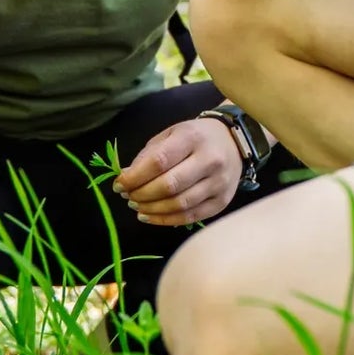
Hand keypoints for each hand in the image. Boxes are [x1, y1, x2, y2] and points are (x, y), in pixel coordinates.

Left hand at [113, 118, 244, 226]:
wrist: (234, 142)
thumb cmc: (195, 138)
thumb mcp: (171, 134)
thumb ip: (149, 155)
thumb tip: (127, 178)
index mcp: (192, 138)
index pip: (159, 161)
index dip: (135, 177)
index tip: (119, 184)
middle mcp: (209, 160)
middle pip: (169, 185)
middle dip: (142, 195)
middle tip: (128, 197)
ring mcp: (218, 182)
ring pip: (179, 204)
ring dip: (152, 209)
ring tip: (137, 207)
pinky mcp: (222, 201)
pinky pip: (190, 217)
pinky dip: (166, 220)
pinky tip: (150, 216)